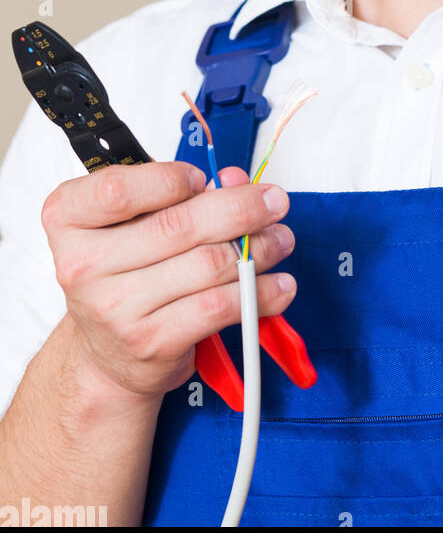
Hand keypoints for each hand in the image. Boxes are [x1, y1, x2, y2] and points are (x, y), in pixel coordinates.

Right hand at [41, 161, 296, 398]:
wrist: (107, 355)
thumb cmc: (126, 273)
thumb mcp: (137, 223)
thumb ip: (183, 193)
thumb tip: (236, 179)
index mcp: (70, 220)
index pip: (117, 190)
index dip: (169, 178)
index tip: (203, 177)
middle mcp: (83, 266)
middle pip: (178, 225)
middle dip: (241, 208)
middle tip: (275, 201)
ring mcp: (116, 308)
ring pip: (208, 265)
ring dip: (258, 249)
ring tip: (280, 240)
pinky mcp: (151, 342)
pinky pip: (218, 307)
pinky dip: (259, 293)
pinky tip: (278, 284)